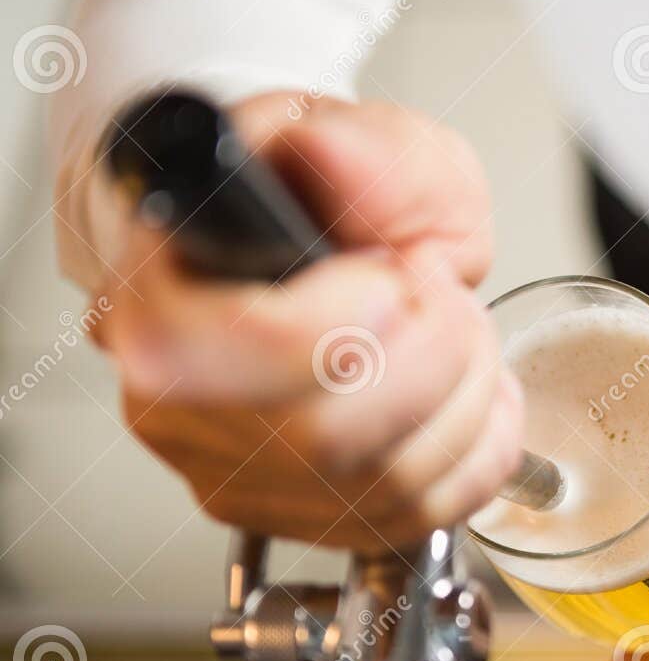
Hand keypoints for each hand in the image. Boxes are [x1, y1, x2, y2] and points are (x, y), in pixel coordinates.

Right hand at [87, 93, 523, 551]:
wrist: (319, 247)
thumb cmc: (316, 200)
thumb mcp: (359, 141)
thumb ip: (362, 149)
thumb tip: (333, 157)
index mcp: (156, 296)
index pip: (232, 354)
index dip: (350, 320)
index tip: (396, 273)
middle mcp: (177, 406)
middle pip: (328, 439)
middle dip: (435, 358)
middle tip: (445, 299)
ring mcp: (237, 476)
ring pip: (388, 483)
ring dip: (468, 398)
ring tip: (458, 335)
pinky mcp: (303, 519)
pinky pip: (422, 516)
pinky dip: (480, 450)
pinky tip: (467, 393)